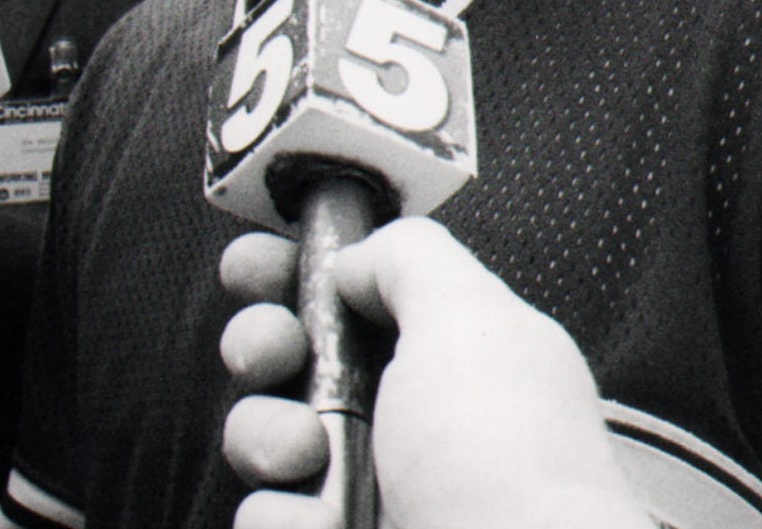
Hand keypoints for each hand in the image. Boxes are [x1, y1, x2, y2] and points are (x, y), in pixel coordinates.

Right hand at [216, 218, 652, 528]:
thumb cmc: (507, 463)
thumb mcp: (469, 319)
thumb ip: (409, 259)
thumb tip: (355, 258)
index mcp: (453, 349)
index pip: (360, 290)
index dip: (297, 271)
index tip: (254, 265)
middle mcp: (410, 417)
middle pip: (295, 358)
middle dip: (262, 343)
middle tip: (275, 354)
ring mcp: (373, 490)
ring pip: (268, 440)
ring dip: (268, 435)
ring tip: (305, 454)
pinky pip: (271, 517)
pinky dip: (284, 517)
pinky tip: (323, 520)